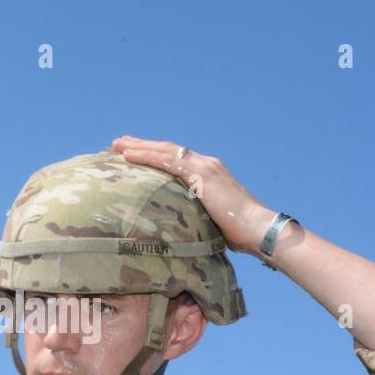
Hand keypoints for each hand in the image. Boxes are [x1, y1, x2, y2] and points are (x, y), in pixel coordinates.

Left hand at [110, 135, 272, 253]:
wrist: (258, 228)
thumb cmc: (240, 231)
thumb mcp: (213, 218)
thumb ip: (197, 213)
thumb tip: (182, 226)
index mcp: (209, 172)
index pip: (178, 158)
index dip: (155, 153)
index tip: (135, 152)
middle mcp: (206, 163)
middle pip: (168, 149)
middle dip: (142, 145)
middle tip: (119, 142)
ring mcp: (204, 167)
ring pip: (165, 151)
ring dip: (138, 147)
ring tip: (116, 145)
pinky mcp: (202, 175)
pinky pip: (168, 162)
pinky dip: (147, 157)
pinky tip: (129, 157)